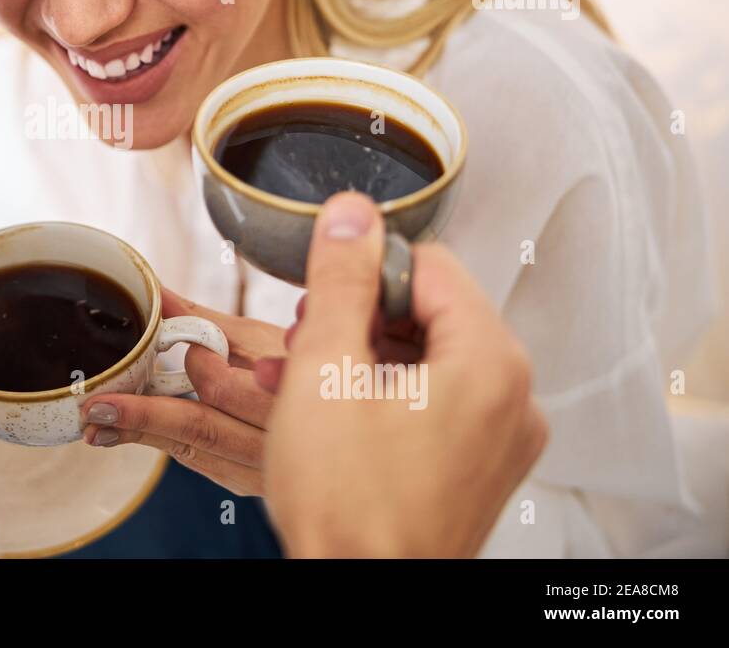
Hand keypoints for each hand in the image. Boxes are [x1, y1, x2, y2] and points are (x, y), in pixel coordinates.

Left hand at [79, 288, 286, 495]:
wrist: (334, 422)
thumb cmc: (301, 366)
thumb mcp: (257, 336)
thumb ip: (203, 321)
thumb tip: (156, 293)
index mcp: (288, 390)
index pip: (231, 387)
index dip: (197, 369)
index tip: (161, 355)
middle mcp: (278, 437)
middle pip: (206, 428)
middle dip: (147, 416)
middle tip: (98, 404)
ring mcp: (263, 467)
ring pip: (197, 450)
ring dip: (142, 434)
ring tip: (95, 424)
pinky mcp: (247, 480)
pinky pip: (201, 463)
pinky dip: (162, 444)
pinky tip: (122, 432)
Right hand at [261, 192, 548, 557]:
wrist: (360, 597)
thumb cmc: (348, 506)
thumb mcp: (327, 370)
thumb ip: (342, 280)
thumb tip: (352, 215)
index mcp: (491, 363)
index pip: (430, 265)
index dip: (364, 271)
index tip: (320, 296)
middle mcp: (512, 399)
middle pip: (430, 312)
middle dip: (357, 318)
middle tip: (304, 341)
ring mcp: (498, 440)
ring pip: (426, 360)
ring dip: (360, 358)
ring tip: (299, 380)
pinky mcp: (476, 470)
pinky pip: (432, 405)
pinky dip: (380, 398)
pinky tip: (325, 412)